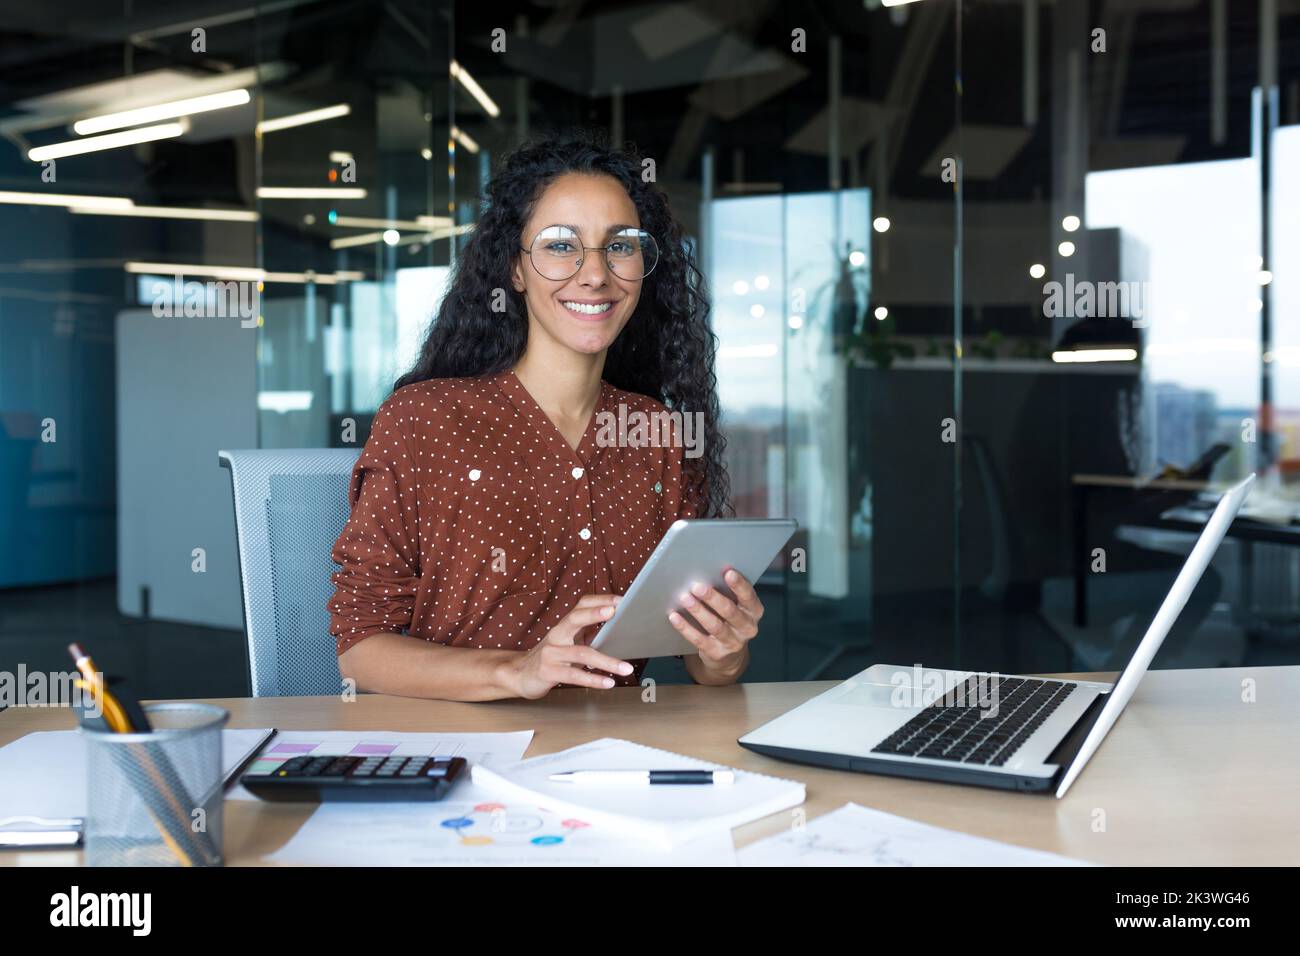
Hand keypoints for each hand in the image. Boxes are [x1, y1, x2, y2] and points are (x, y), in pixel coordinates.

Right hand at [505, 594, 632, 698]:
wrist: (520, 675)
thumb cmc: (552, 658)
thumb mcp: (569, 643)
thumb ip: (588, 634)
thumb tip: (618, 628)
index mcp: (564, 626)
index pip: (581, 605)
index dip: (600, 600)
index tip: (620, 600)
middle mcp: (556, 635)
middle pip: (575, 618)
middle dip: (594, 613)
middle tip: (614, 611)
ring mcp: (551, 653)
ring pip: (581, 653)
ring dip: (607, 661)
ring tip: (625, 668)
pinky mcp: (548, 672)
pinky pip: (574, 676)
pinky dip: (593, 679)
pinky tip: (608, 682)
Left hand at [668, 567, 762, 681]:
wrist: (729, 656)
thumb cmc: (730, 621)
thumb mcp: (736, 606)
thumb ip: (728, 592)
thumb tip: (706, 571)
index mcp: (754, 611)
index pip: (749, 597)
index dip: (739, 585)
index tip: (728, 573)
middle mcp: (747, 628)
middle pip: (730, 611)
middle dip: (713, 598)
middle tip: (697, 586)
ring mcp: (733, 643)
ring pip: (715, 626)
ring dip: (698, 611)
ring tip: (685, 598)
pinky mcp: (716, 653)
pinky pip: (699, 640)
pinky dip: (685, 628)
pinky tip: (674, 617)